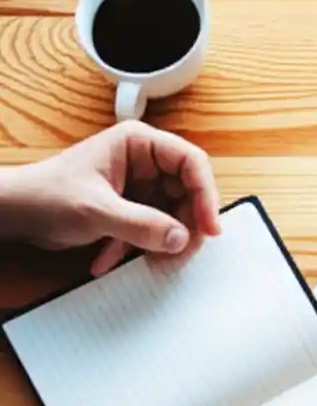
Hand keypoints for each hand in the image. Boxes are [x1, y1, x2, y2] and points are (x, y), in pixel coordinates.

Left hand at [0, 120, 219, 275]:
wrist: (12, 213)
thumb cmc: (44, 196)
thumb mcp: (96, 211)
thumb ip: (142, 225)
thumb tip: (181, 239)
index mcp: (139, 144)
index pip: (191, 162)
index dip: (206, 194)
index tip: (208, 228)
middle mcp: (144, 161)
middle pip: (187, 191)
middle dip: (185, 224)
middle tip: (182, 252)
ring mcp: (138, 185)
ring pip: (173, 213)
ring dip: (164, 241)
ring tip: (151, 261)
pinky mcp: (130, 207)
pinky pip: (152, 227)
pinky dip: (140, 246)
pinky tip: (112, 259)